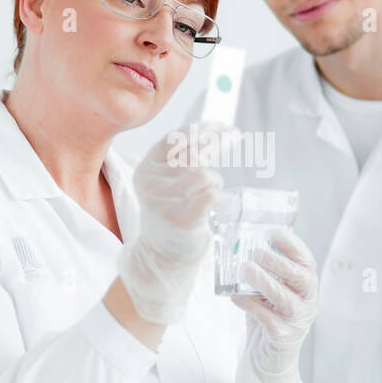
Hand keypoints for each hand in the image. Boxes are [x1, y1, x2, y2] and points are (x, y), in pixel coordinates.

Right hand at [117, 128, 221, 324]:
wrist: (161, 256)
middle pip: (193, 151)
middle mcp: (152, 183)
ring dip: (214, 180)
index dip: (202, 128)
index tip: (222, 125)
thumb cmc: (171, 215)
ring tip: (209, 192)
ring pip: (204, 174)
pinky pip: (210, 194)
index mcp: (146, 169)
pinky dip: (215, 195)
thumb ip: (179, 159)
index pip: (176, 137)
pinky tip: (209, 204)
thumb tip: (211, 132)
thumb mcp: (164, 182)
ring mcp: (165, 202)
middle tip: (235, 136)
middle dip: (217, 140)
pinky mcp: (181, 219)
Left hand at [232, 227, 318, 382]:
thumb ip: (266, 269)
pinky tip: (235, 297)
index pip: (306, 260)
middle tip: (256, 253)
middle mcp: (308, 301)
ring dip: (263, 281)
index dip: (292, 245)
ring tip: (244, 270)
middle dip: (278, 262)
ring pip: (285, 297)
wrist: (268, 356)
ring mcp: (298, 320)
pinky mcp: (283, 337)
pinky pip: (267, 318)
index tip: (272, 233)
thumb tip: (246, 241)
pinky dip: (250, 305)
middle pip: (301, 277)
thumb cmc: (269, 314)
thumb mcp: (270, 289)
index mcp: (307, 285)